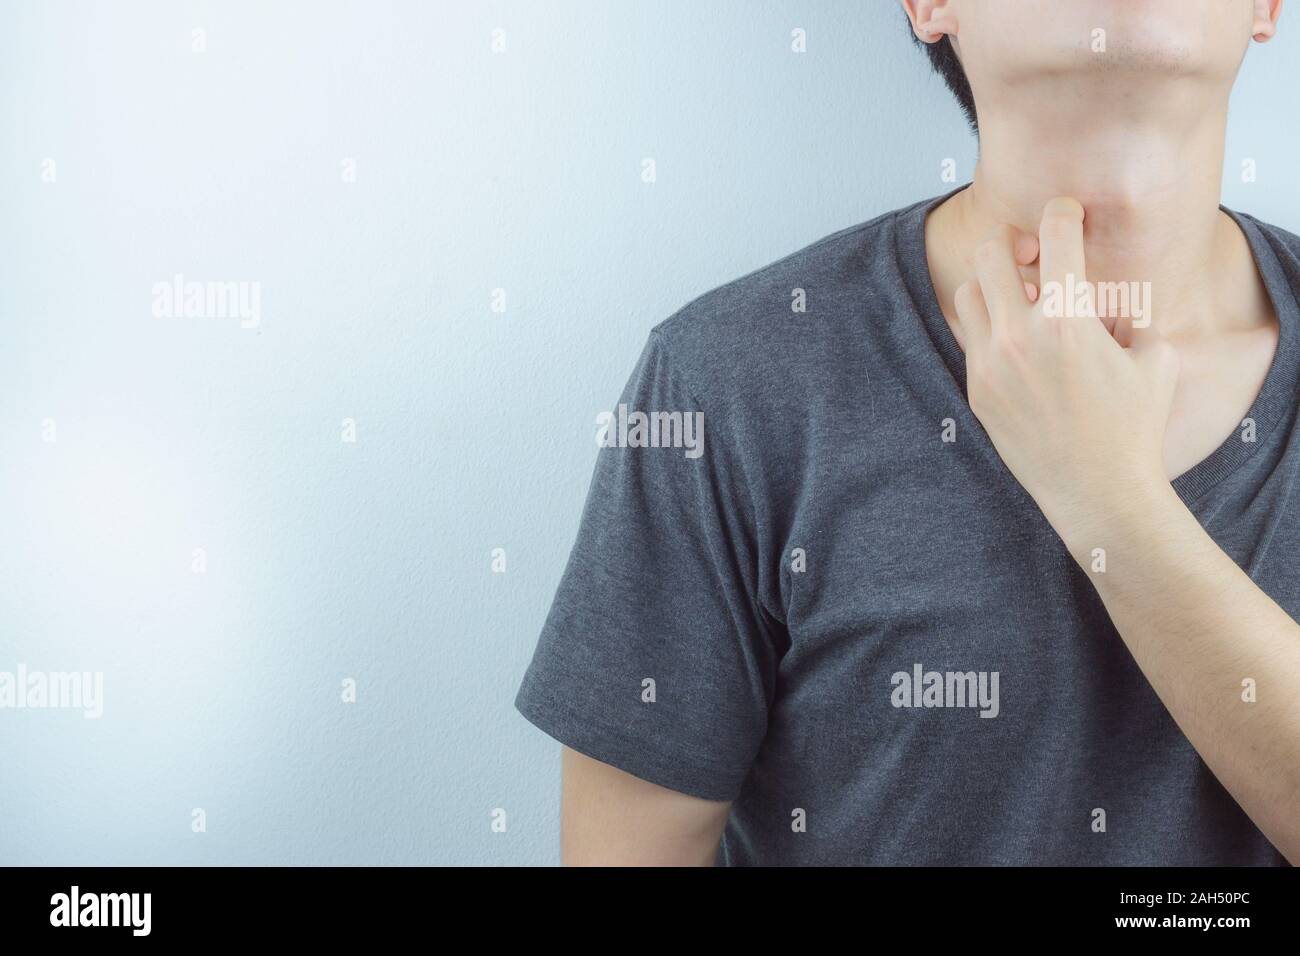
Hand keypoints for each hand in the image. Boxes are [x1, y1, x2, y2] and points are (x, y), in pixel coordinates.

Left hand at [954, 197, 1181, 549]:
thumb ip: (1128, 313)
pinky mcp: (976, 390)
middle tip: (1033, 256)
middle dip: (1013, 243)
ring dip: (993, 285)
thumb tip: (1102, 298)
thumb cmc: (1134, 425)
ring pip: (969, 293)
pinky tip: (1019, 343)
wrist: (1097, 492)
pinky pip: (972, 338)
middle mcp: (1019, 336)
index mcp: (1068, 319)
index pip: (1055, 232)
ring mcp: (989, 365)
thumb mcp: (1155, 358)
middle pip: (991, 252)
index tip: (1068, 215)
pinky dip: (991, 328)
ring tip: (1023, 302)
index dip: (1064, 211)